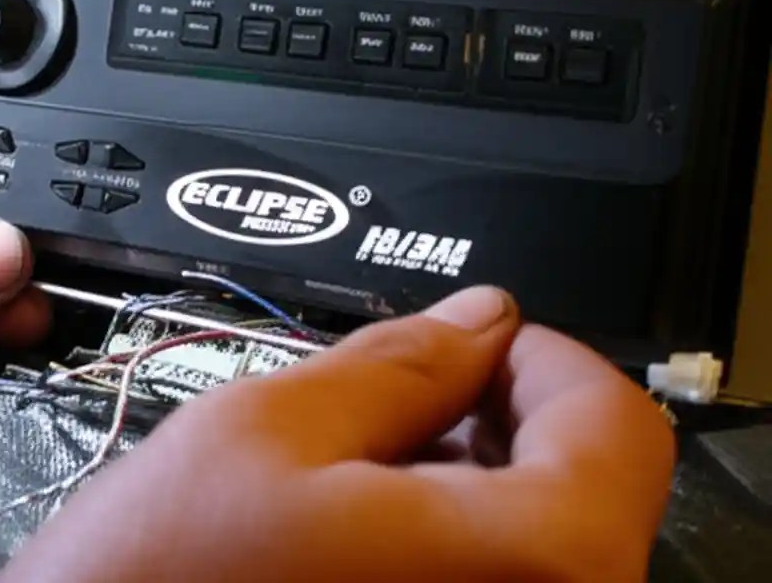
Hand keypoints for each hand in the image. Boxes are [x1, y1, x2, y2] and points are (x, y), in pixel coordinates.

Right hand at [0, 287, 674, 582]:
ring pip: (538, 541)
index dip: (532, 352)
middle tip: (392, 394)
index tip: (463, 339)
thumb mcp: (268, 430)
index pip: (611, 419)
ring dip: (466, 478)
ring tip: (354, 466)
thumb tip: (474, 320)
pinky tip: (358, 529)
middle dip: (493, 415)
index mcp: (530, 565)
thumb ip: (396, 361)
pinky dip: (446, 541)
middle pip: (584, 484)